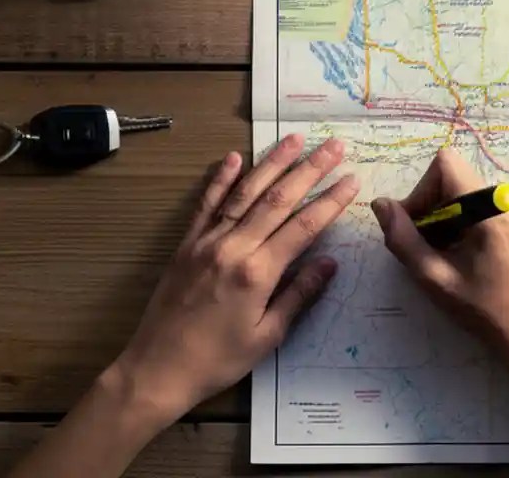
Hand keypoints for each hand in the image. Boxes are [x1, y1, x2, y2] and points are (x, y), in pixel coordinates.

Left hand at [108, 135, 358, 423]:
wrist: (157, 369)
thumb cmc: (218, 361)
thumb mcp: (268, 337)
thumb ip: (298, 295)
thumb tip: (330, 263)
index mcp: (258, 273)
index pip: (304, 227)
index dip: (330, 201)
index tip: (351, 180)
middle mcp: (233, 248)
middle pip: (278, 200)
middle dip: (310, 170)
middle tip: (334, 145)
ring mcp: (206, 242)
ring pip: (245, 193)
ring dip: (272, 163)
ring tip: (294, 139)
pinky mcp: (186, 244)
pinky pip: (207, 204)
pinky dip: (221, 179)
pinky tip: (234, 156)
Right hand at [370, 148, 508, 343]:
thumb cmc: (483, 307)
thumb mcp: (434, 276)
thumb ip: (402, 238)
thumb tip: (380, 204)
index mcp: (490, 205)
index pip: (444, 164)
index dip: (421, 191)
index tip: (416, 228)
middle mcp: (507, 194)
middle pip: (453, 177)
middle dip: (431, 206)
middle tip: (427, 247)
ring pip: (465, 189)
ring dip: (446, 215)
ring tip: (447, 253)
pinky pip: (481, 201)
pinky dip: (464, 219)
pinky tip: (465, 252)